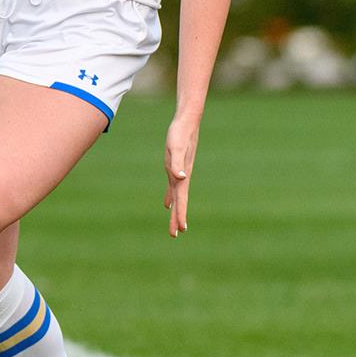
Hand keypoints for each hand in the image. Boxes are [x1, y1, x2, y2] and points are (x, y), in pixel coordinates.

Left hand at [162, 113, 199, 237]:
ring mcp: (180, 172)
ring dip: (175, 210)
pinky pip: (173, 187)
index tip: (181, 229)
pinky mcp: (176, 167)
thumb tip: (181, 178)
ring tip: (174, 225)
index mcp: (182, 175)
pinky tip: (168, 204)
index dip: (180, 214)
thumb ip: (177, 164)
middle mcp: (182, 177)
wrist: (187, 122)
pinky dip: (170, 197)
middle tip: (175, 235)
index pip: (181, 199)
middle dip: (177, 218)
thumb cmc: (180, 134)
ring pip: (177, 196)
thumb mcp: (175, 148)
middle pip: (179, 201)